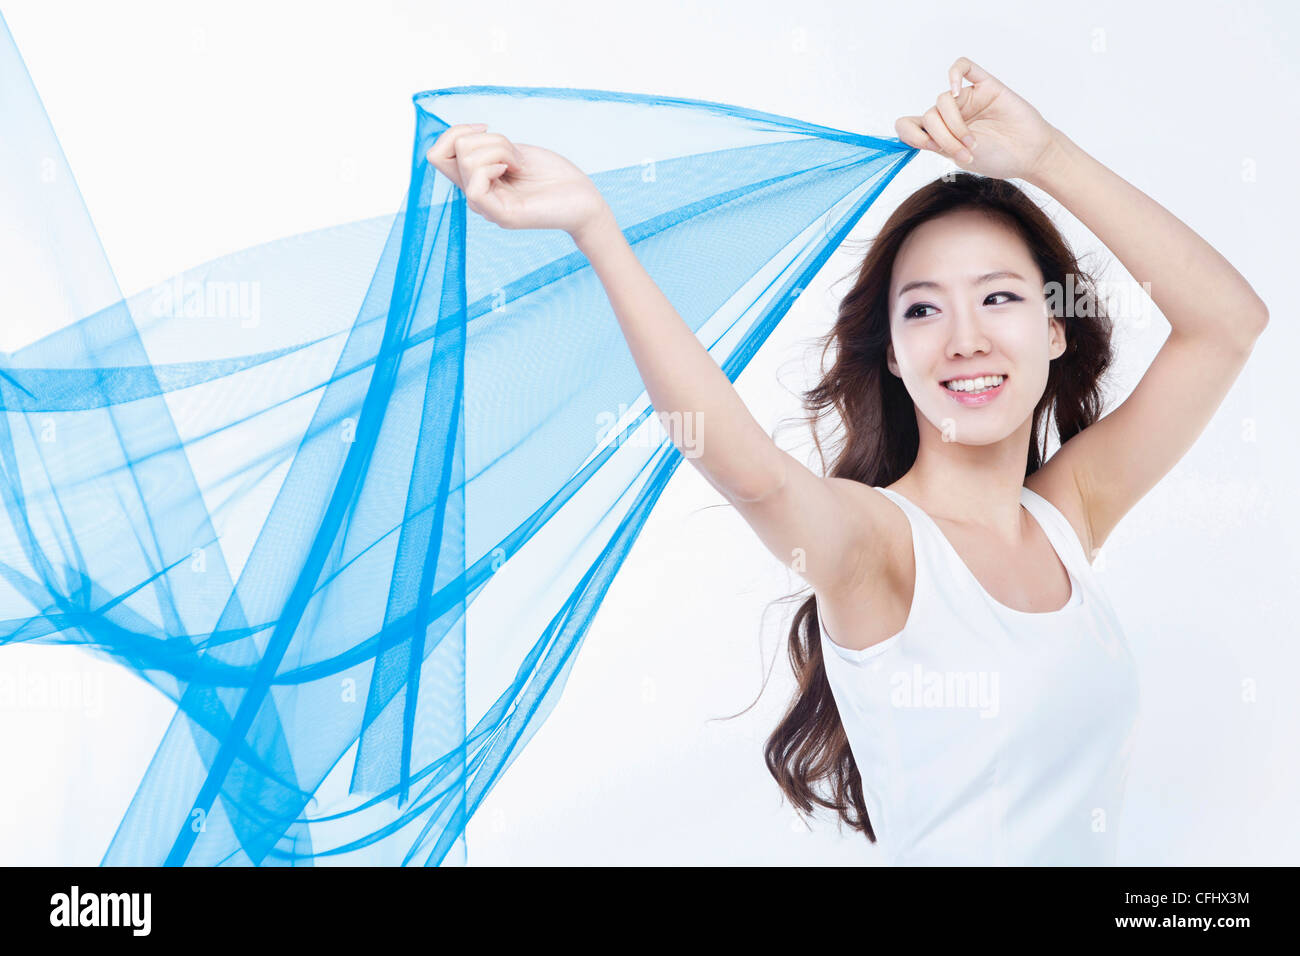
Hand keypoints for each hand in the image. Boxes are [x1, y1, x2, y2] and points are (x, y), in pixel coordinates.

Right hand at [426, 123, 611, 236]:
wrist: (583, 199)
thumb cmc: (554, 175)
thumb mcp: (513, 151)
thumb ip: (485, 147)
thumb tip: (461, 137)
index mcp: (476, 180)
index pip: (436, 154)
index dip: (455, 132)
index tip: (485, 127)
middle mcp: (476, 195)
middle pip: (453, 150)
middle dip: (489, 138)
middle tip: (517, 155)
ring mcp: (486, 207)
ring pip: (467, 160)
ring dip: (500, 148)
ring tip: (521, 165)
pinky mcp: (501, 216)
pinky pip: (475, 187)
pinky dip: (496, 165)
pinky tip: (516, 170)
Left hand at [894, 57, 1058, 181]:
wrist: (1029, 155)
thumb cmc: (998, 159)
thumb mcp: (960, 157)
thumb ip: (938, 143)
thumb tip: (919, 134)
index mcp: (939, 133)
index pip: (908, 125)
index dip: (910, 135)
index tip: (929, 147)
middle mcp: (950, 114)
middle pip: (928, 116)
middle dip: (944, 137)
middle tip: (966, 153)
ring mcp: (967, 99)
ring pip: (942, 100)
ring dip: (954, 125)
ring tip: (973, 142)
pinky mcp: (985, 85)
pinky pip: (963, 67)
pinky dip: (953, 75)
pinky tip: (956, 90)